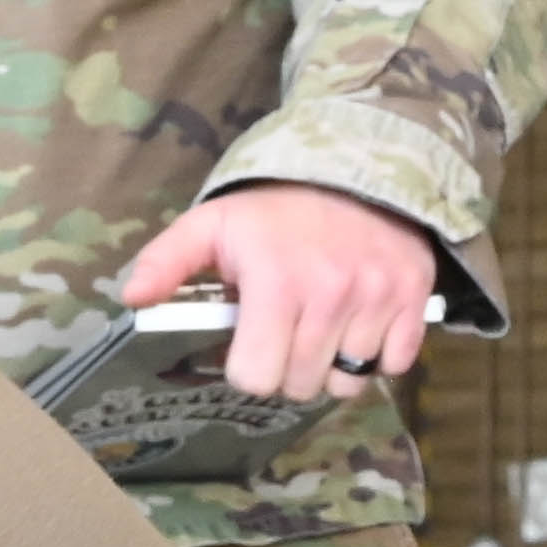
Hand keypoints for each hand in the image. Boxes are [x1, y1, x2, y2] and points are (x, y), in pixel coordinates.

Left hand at [112, 183, 443, 403]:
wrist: (357, 161)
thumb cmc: (275, 208)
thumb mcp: (212, 224)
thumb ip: (166, 262)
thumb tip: (132, 299)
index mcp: (276, 284)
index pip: (256, 378)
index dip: (247, 367)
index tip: (249, 343)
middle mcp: (332, 294)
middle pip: (301, 385)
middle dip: (287, 368)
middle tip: (286, 333)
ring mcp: (378, 296)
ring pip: (348, 381)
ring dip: (331, 366)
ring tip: (321, 329)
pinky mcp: (414, 295)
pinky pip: (395, 364)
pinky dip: (377, 355)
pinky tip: (359, 326)